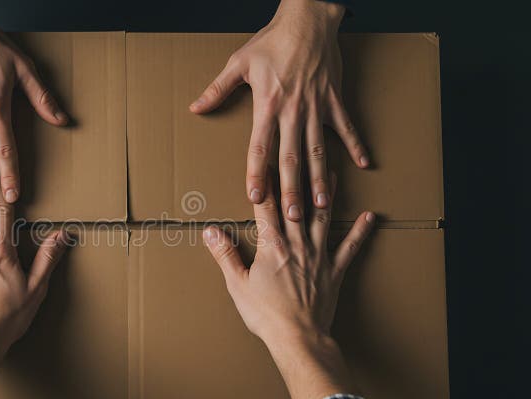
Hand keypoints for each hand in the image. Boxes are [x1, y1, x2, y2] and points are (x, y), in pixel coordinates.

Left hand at [190, 0, 367, 220]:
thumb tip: (196, 108)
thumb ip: (217, 89)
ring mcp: (316, 108)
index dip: (256, 173)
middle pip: (291, 158)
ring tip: (324, 204)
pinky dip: (356, 145)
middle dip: (291, 190)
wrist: (307, 20)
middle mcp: (292, 111)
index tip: (254, 197)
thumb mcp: (239, 63)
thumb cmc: (271, 42)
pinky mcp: (334, 100)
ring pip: (318, 150)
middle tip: (293, 218)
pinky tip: (363, 165)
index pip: (259, 147)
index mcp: (268, 105)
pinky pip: (347, 127)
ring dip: (321, 178)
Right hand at [202, 176, 374, 398]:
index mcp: (272, 245)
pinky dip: (359, 232)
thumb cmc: (266, 314)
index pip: (265, 207)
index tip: (263, 161)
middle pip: (296, 204)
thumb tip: (211, 230)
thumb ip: (225, 255)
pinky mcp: (334, 271)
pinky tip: (369, 217)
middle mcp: (297, 244)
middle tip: (297, 154)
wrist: (299, 337)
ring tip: (331, 173)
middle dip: (294, 177)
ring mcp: (319, 256)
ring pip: (323, 218)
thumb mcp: (237, 285)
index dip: (263, 182)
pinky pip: (349, 248)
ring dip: (327, 194)